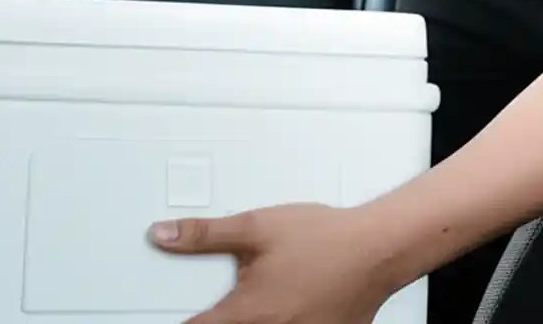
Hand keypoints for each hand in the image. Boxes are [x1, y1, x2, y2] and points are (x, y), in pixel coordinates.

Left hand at [149, 204, 400, 323]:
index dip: (185, 323)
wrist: (377, 248)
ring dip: (252, 322)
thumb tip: (165, 235)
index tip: (178, 318)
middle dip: (221, 319)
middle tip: (228, 302)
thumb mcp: (256, 227)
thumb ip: (205, 235)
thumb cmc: (325, 239)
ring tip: (261, 300)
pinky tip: (287, 308)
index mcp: (248, 311)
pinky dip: (286, 323)